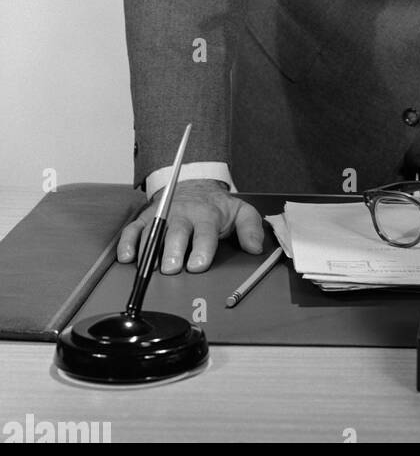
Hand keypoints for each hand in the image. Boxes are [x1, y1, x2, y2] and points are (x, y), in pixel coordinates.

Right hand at [117, 179, 264, 273]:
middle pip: (176, 232)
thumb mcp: (240, 212)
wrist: (194, 186)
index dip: (202, 249)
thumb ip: (250, 228)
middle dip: (173, 251)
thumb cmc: (216, 207)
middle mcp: (183, 214)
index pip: (205, 232)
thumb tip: (255, 247)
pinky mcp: (145, 219)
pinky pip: (132, 230)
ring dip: (149, 251)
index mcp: (207, 214)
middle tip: (172, 269)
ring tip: (150, 269)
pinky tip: (128, 258)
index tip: (198, 265)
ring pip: (153, 232)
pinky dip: (128, 243)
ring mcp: (162, 216)